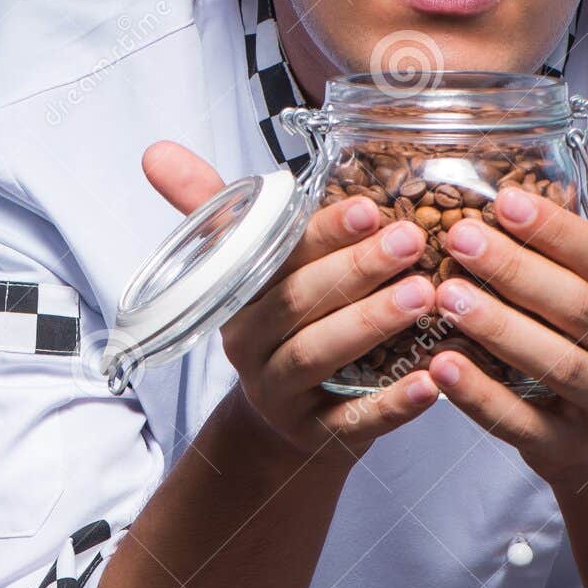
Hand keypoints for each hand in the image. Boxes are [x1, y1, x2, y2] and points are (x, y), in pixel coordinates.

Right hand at [142, 140, 441, 459]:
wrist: (278, 427)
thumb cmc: (278, 324)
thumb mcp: (248, 268)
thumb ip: (213, 206)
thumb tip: (156, 151)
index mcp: (238, 292)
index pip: (277, 255)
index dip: (322, 232)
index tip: (369, 207)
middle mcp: (252, 342)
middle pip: (298, 302)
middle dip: (355, 268)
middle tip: (411, 240)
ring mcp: (282, 392)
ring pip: (319, 354)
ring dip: (373, 323)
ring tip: (426, 296)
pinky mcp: (315, 437)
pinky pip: (351, 421)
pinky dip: (393, 404)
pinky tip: (432, 381)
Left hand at [421, 156, 587, 488]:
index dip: (556, 230)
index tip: (502, 199)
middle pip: (577, 309)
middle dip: (515, 270)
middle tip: (458, 237)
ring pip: (554, 364)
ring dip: (497, 328)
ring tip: (443, 296)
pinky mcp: (565, 447)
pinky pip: (520, 421)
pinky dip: (479, 395)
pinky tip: (438, 365)